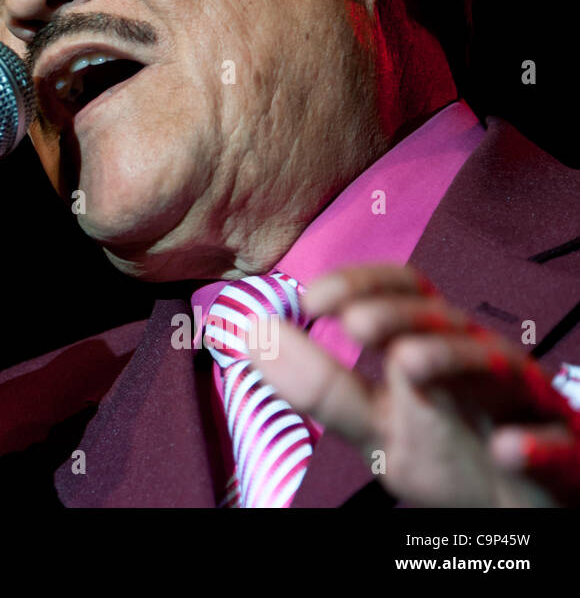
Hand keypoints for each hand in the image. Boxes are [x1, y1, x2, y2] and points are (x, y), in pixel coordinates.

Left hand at [247, 263, 579, 505]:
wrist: (523, 513)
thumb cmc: (451, 451)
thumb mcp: (376, 424)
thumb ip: (319, 384)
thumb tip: (250, 332)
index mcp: (437, 347)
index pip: (405, 294)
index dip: (363, 284)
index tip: (312, 297)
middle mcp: (483, 364)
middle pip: (447, 324)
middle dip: (402, 317)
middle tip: (354, 323)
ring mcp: (526, 408)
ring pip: (502, 371)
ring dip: (456, 362)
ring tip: (411, 364)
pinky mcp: (562, 459)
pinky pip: (554, 448)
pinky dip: (532, 446)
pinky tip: (506, 447)